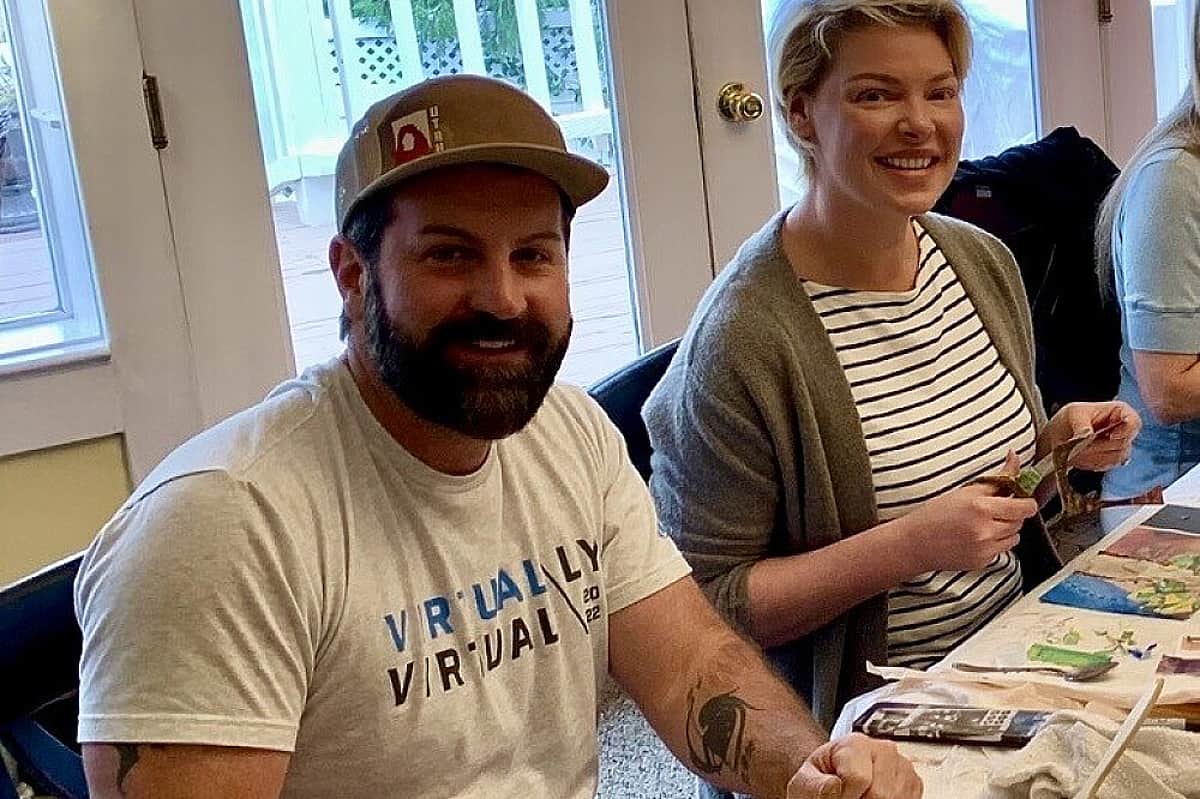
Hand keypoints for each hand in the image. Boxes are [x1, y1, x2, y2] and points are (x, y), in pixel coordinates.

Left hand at [786, 733, 921, 798]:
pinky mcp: (913, 784)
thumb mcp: (807, 780)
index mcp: (856, 744)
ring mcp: (902, 767)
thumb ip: (816, 785)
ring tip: (860, 796)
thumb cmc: (823, 778)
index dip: (844, 796)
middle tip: (848, 797)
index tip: (836, 795)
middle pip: (880, 794)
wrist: (834, 777)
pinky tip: (872, 797)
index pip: (858, 778)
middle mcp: (884, 750)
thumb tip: (835, 787)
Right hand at [901, 482, 1038, 572]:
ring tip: (984, 525)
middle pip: (1020, 522)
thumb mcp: (964, 491)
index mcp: (981, 508)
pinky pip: (1001, 550)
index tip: (1021, 500)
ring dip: (1005, 530)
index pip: (1024, 507)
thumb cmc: (935, 514)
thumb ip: (996, 479)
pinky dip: (993, 543)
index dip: (1026, 502)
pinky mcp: (983, 562)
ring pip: (1014, 537)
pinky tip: (975, 538)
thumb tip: (1015, 458)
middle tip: (994, 510)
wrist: (915, 543)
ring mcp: (985, 549)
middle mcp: (986, 530)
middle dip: (1011, 514)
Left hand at [1044, 401, 1140, 471]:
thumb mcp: (1073, 414)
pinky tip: (1080, 455)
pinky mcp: (1112, 460)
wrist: (1061, 435)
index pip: (1134, 421)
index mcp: (1119, 411)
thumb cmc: (1071, 418)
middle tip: (1081, 444)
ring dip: (1094, 455)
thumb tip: (1087, 434)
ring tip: (1076, 449)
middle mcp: (1124, 429)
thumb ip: (1082, 424)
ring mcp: (1120, 446)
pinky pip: (1106, 465)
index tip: (1111, 436)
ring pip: (1116, 457)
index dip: (1126, 431)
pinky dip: (1091, 462)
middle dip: (1100, 445)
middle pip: (1123, 443)